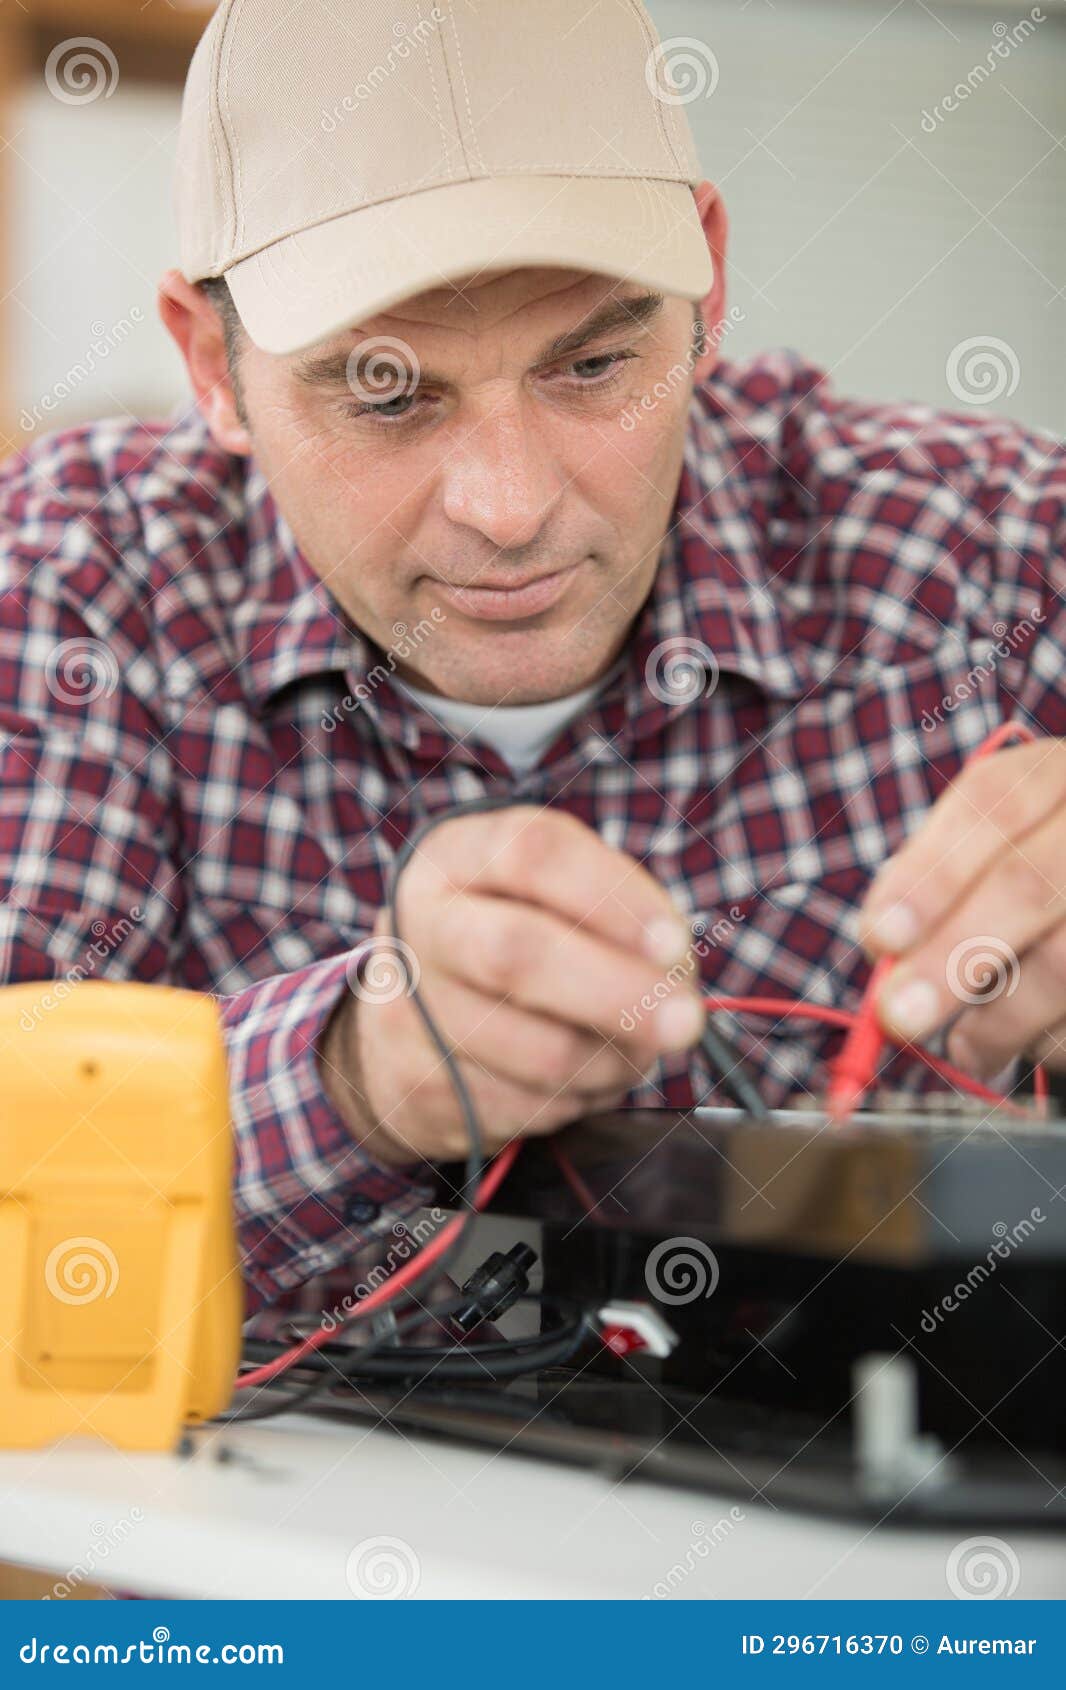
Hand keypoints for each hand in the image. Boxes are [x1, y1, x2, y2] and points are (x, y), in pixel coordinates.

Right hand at [320, 805, 704, 1164]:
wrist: (409, 1019)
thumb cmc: (506, 935)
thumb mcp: (548, 892)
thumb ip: (612, 908)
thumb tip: (670, 967)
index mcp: (455, 857)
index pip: (534, 853)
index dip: (613, 898)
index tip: (674, 942)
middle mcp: (422, 926)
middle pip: (517, 952)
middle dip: (618, 991)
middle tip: (685, 1020)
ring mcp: (408, 1012)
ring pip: (542, 1052)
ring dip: (615, 1058)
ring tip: (632, 1044)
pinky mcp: (421, 1090)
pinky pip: (535, 1108)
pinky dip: (582, 1097)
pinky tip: (580, 1074)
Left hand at [858, 739, 1065, 1079]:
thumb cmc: (1043, 866)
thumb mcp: (999, 840)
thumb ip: (942, 876)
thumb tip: (881, 941)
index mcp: (1056, 772)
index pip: (991, 805)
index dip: (930, 873)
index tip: (879, 936)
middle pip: (1027, 885)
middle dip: (951, 957)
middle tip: (898, 1016)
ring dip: (1000, 1020)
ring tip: (964, 1045)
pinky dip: (1050, 1040)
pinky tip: (1031, 1042)